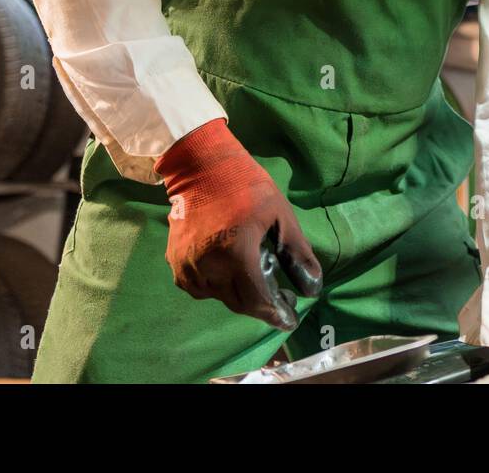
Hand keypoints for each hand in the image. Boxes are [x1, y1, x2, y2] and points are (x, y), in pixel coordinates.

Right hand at [156, 118, 321, 327]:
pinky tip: (230, 269)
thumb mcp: (281, 216)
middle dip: (261, 306)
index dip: (275, 314)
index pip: (256, 300)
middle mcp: (208, 267)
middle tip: (281, 299)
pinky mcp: (175, 262)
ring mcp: (188, 266)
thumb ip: (297, 253)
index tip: (290, 320)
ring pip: (219, 296)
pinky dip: (217, 285)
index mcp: (236, 255)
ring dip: (239, 294)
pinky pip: (200, 287)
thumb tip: (313, 287)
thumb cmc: (246, 187)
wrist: (201, 167)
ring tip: (257, 278)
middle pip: (238, 302)